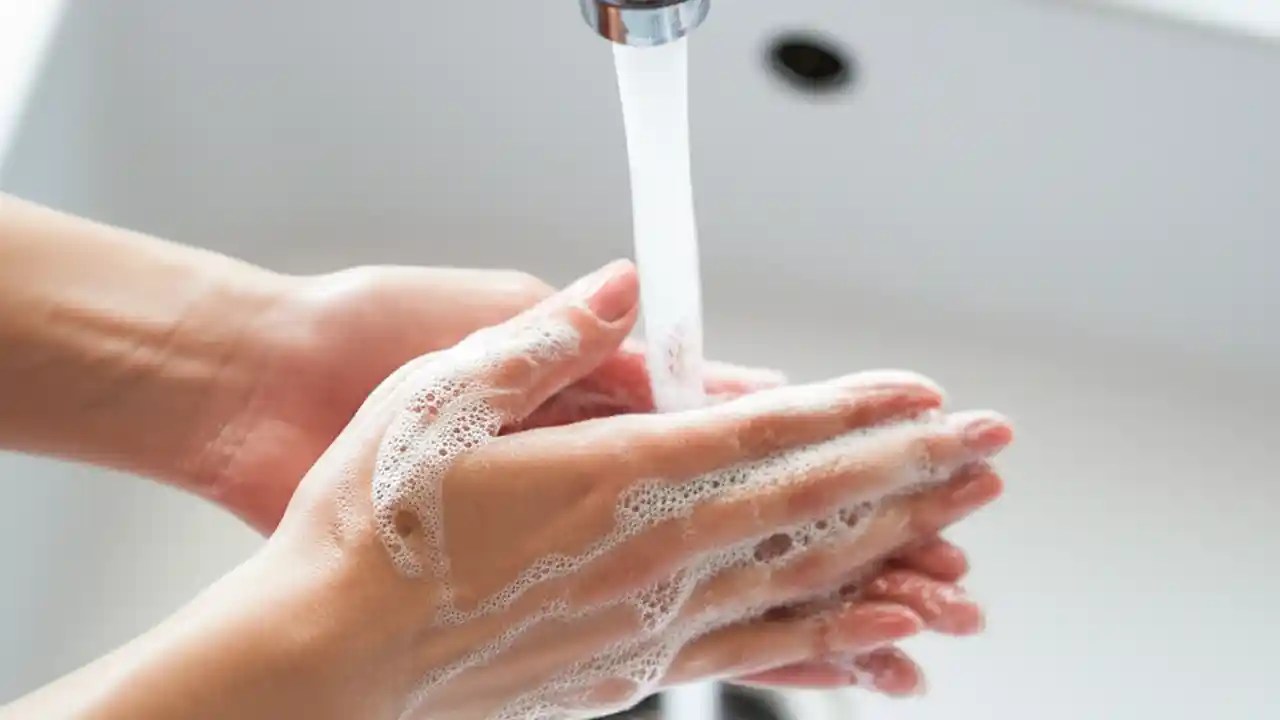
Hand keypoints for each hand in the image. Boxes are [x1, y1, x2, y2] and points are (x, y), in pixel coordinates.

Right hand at [261, 260, 1010, 718]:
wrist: (326, 658)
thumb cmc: (371, 526)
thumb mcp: (441, 397)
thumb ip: (550, 339)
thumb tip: (626, 287)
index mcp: (616, 478)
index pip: (773, 434)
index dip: (861, 409)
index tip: (932, 394)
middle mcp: (654, 556)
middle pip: (816, 508)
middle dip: (916, 474)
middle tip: (992, 452)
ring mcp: (651, 624)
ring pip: (805, 584)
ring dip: (894, 550)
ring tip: (965, 535)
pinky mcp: (631, 670)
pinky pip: (759, 654)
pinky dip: (830, 640)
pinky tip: (874, 636)